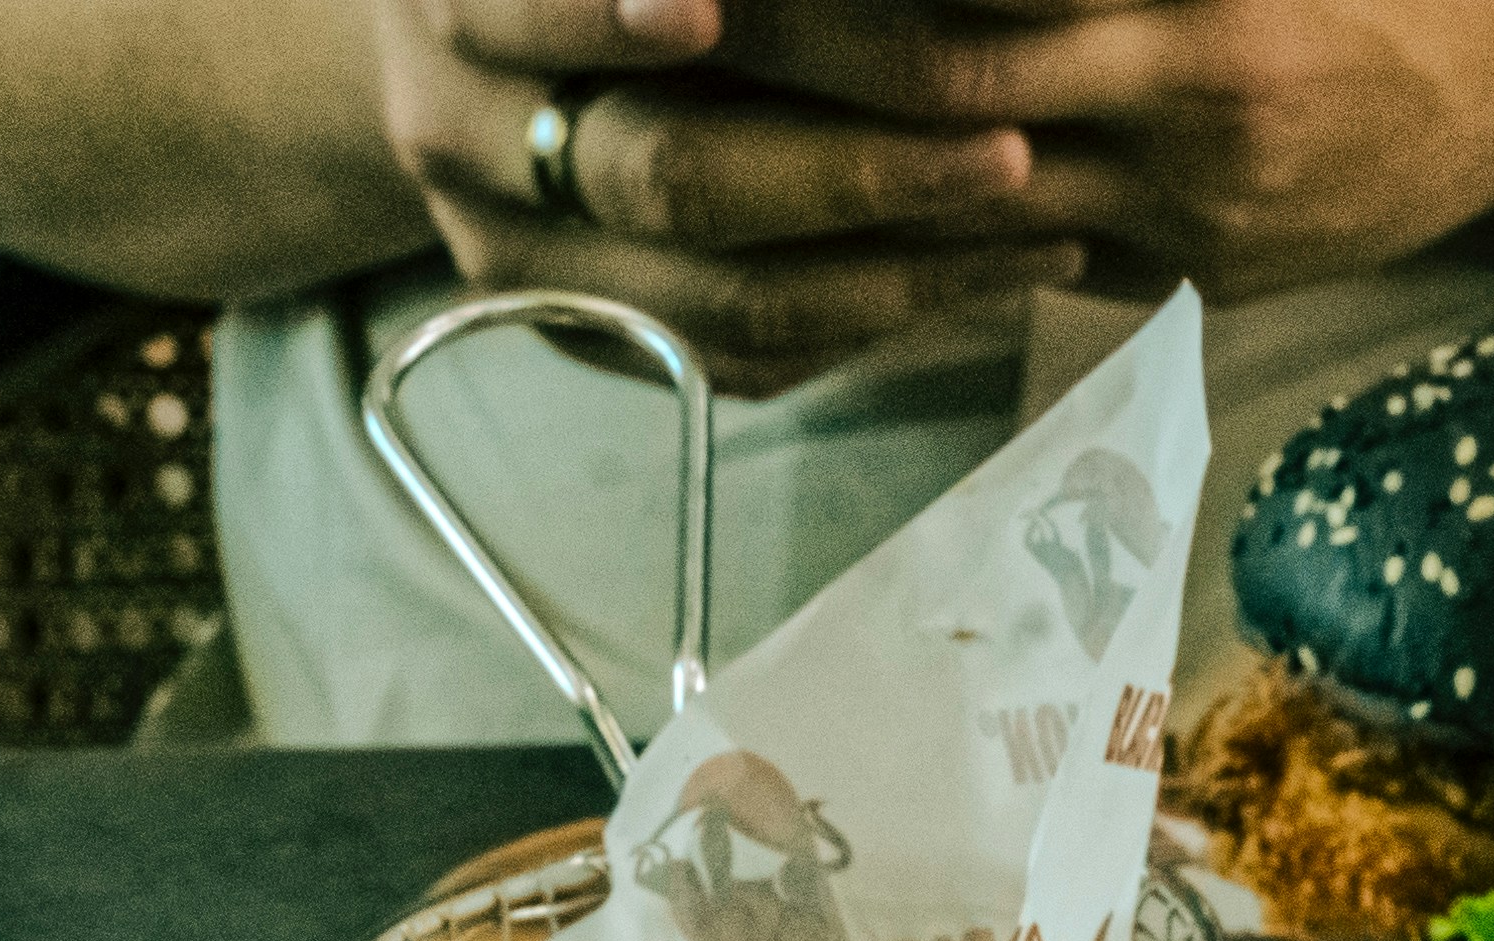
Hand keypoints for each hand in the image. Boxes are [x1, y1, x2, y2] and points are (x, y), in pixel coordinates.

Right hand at [368, 0, 1097, 385]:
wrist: (474, 51)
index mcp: (451, 4)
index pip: (525, 11)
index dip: (612, 16)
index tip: (707, 11)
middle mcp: (460, 137)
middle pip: (666, 178)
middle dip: (853, 169)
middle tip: (1002, 147)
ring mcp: (519, 259)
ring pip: (723, 297)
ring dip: (903, 265)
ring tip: (1042, 214)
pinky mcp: (582, 334)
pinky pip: (744, 352)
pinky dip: (881, 313)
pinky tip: (994, 268)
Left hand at [688, 0, 1493, 307]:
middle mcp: (1183, 80)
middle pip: (942, 69)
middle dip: (795, 47)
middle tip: (663, 19)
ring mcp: (1189, 194)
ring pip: (965, 190)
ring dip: (826, 167)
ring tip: (696, 125)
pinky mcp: (1192, 269)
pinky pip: (1027, 264)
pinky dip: (915, 250)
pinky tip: (812, 232)